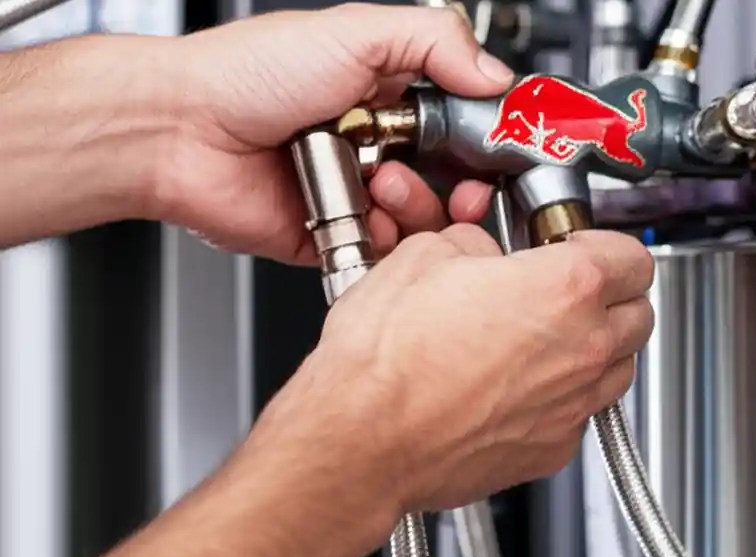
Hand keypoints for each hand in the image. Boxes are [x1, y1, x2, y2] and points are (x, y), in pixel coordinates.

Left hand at [157, 3, 512, 263]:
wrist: (180, 132)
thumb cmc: (247, 75)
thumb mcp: (355, 33)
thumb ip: (436, 42)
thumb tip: (497, 76)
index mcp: (386, 92)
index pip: (462, 120)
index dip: (487, 138)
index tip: (504, 147)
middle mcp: (376, 143)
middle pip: (454, 179)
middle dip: (466, 186)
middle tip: (463, 185)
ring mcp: (357, 192)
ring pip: (426, 221)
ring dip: (418, 208)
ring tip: (382, 184)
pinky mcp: (336, 237)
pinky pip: (385, 254)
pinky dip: (387, 242)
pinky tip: (368, 214)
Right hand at [254, 227, 655, 513]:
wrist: (362, 438)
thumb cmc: (386, 360)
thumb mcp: (425, 256)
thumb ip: (476, 247)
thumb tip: (483, 255)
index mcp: (566, 288)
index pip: (632, 257)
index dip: (604, 245)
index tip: (576, 247)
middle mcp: (583, 348)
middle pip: (639, 314)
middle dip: (611, 297)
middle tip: (570, 290)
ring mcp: (573, 405)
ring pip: (618, 367)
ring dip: (596, 348)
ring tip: (548, 338)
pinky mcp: (553, 448)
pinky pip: (582, 413)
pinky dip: (564, 398)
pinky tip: (521, 386)